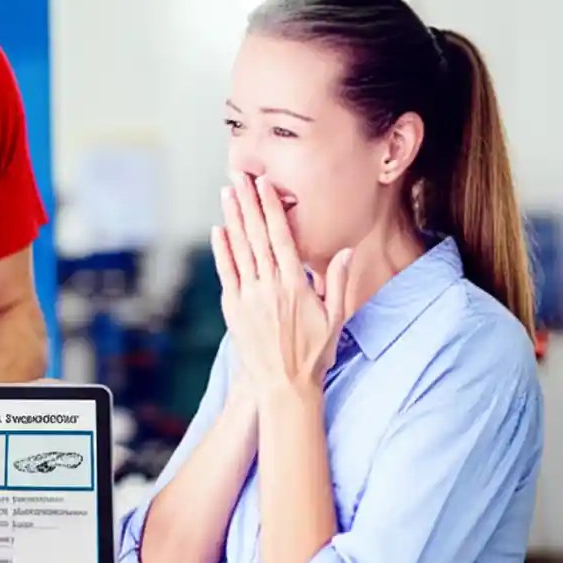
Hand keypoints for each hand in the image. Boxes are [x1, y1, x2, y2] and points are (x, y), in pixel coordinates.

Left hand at [210, 173, 353, 395]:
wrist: (284, 385)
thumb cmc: (314, 352)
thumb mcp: (335, 317)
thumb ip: (337, 281)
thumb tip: (344, 251)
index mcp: (295, 285)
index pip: (281, 237)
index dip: (272, 208)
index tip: (266, 186)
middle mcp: (269, 286)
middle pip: (256, 236)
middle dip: (248, 203)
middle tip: (240, 177)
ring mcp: (248, 297)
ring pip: (239, 250)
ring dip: (232, 219)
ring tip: (227, 193)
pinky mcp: (233, 309)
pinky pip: (226, 273)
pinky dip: (221, 250)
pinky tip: (218, 230)